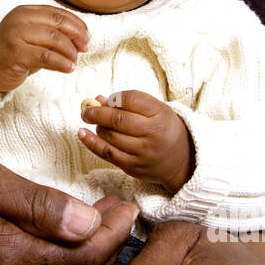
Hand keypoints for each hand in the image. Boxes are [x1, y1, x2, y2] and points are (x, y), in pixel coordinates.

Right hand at [0, 5, 88, 96]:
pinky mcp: (16, 54)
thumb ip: (51, 32)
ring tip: (74, 61)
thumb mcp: (31, 36)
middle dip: (76, 35)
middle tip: (85, 47)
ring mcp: (16, 36)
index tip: (87, 37)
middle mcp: (19, 20)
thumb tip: (81, 38)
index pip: (57, 13)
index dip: (76, 24)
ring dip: (70, 51)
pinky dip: (62, 62)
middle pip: (58, 23)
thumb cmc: (13, 52)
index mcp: (25, 11)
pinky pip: (46, 57)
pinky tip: (68, 68)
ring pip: (54, 39)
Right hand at [0, 153, 137, 264]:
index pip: (84, 256)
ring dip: (90, 260)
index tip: (126, 204)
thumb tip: (89, 223)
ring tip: (100, 224)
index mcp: (8, 259)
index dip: (114, 232)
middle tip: (118, 211)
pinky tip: (67, 242)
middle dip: (111, 247)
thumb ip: (38, 204)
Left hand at [79, 90, 193, 193]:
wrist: (182, 161)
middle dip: (97, 112)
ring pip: (110, 136)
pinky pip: (107, 153)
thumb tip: (98, 100)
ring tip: (93, 121)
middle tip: (87, 109)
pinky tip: (82, 134)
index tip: (108, 99)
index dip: (115, 98)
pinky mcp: (133, 167)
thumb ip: (130, 103)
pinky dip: (91, 142)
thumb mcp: (157, 111)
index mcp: (161, 114)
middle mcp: (153, 134)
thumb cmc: (165, 130)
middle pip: (118, 119)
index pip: (132, 99)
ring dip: (97, 126)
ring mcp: (142, 152)